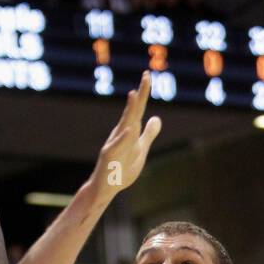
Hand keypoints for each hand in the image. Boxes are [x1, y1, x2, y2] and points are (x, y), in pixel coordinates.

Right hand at [89, 71, 161, 202]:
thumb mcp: (140, 149)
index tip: (148, 75)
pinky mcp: (109, 157)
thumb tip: (157, 118)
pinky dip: (123, 138)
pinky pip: (117, 146)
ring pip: (124, 125)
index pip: (138, 110)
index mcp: (129, 131)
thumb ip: (148, 134)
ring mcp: (114, 144)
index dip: (144, 93)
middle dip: (139, 95)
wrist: (105, 188)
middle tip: (146, 77)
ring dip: (130, 110)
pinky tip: (130, 130)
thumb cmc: (122, 168)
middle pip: (132, 112)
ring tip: (135, 95)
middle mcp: (121, 134)